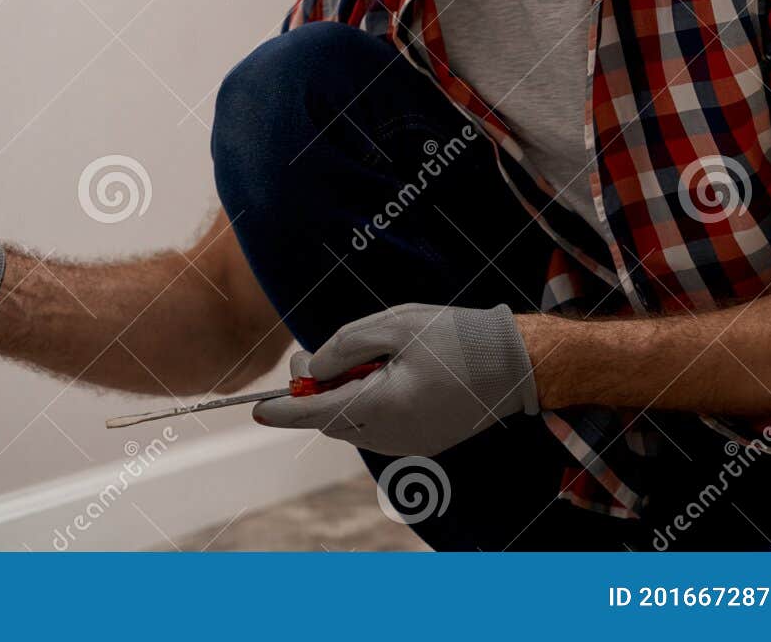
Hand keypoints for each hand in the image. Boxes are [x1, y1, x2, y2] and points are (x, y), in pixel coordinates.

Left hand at [252, 302, 538, 455]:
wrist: (514, 363)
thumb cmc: (455, 337)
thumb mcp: (393, 325)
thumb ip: (344, 347)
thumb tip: (311, 371)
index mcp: (382, 407)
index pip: (316, 414)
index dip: (283, 411)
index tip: (256, 409)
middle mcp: (391, 436)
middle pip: (329, 420)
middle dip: (313, 393)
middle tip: (312, 358)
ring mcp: (407, 445)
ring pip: (350, 425)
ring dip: (339, 398)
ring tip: (360, 361)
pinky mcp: (420, 443)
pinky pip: (374, 428)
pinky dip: (363, 405)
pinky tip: (381, 377)